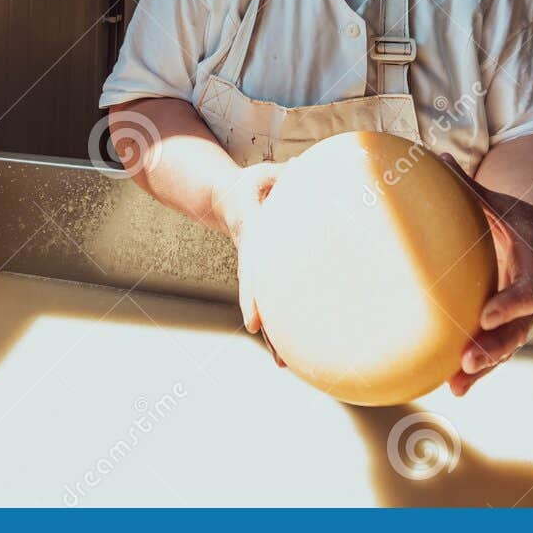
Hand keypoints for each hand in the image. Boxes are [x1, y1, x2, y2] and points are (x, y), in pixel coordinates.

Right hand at [210, 163, 283, 355]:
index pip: (252, 263)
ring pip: (262, 302)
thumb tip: (304, 168)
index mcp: (250, 232)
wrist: (229, 201)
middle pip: (253, 290)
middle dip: (259, 315)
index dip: (253, 291)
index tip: (253, 320)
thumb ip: (283, 174)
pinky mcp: (265, 274)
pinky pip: (273, 299)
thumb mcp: (263, 174)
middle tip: (266, 342)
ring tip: (284, 364)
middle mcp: (251, 255)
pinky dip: (281, 324)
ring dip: (272, 333)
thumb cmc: (251, 186)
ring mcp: (256, 268)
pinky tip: (292, 351)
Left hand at [440, 153, 532, 395]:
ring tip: (457, 385)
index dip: (510, 304)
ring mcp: (521, 313)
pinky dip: (478, 369)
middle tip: (468, 360)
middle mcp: (531, 293)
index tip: (485, 314)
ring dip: (486, 367)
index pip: (528, 291)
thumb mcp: (495, 200)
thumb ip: (467, 185)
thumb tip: (435, 156)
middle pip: (520, 329)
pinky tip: (453, 386)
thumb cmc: (512, 214)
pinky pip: (496, 349)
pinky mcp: (508, 323)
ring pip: (508, 346)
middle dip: (496, 347)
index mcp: (532, 264)